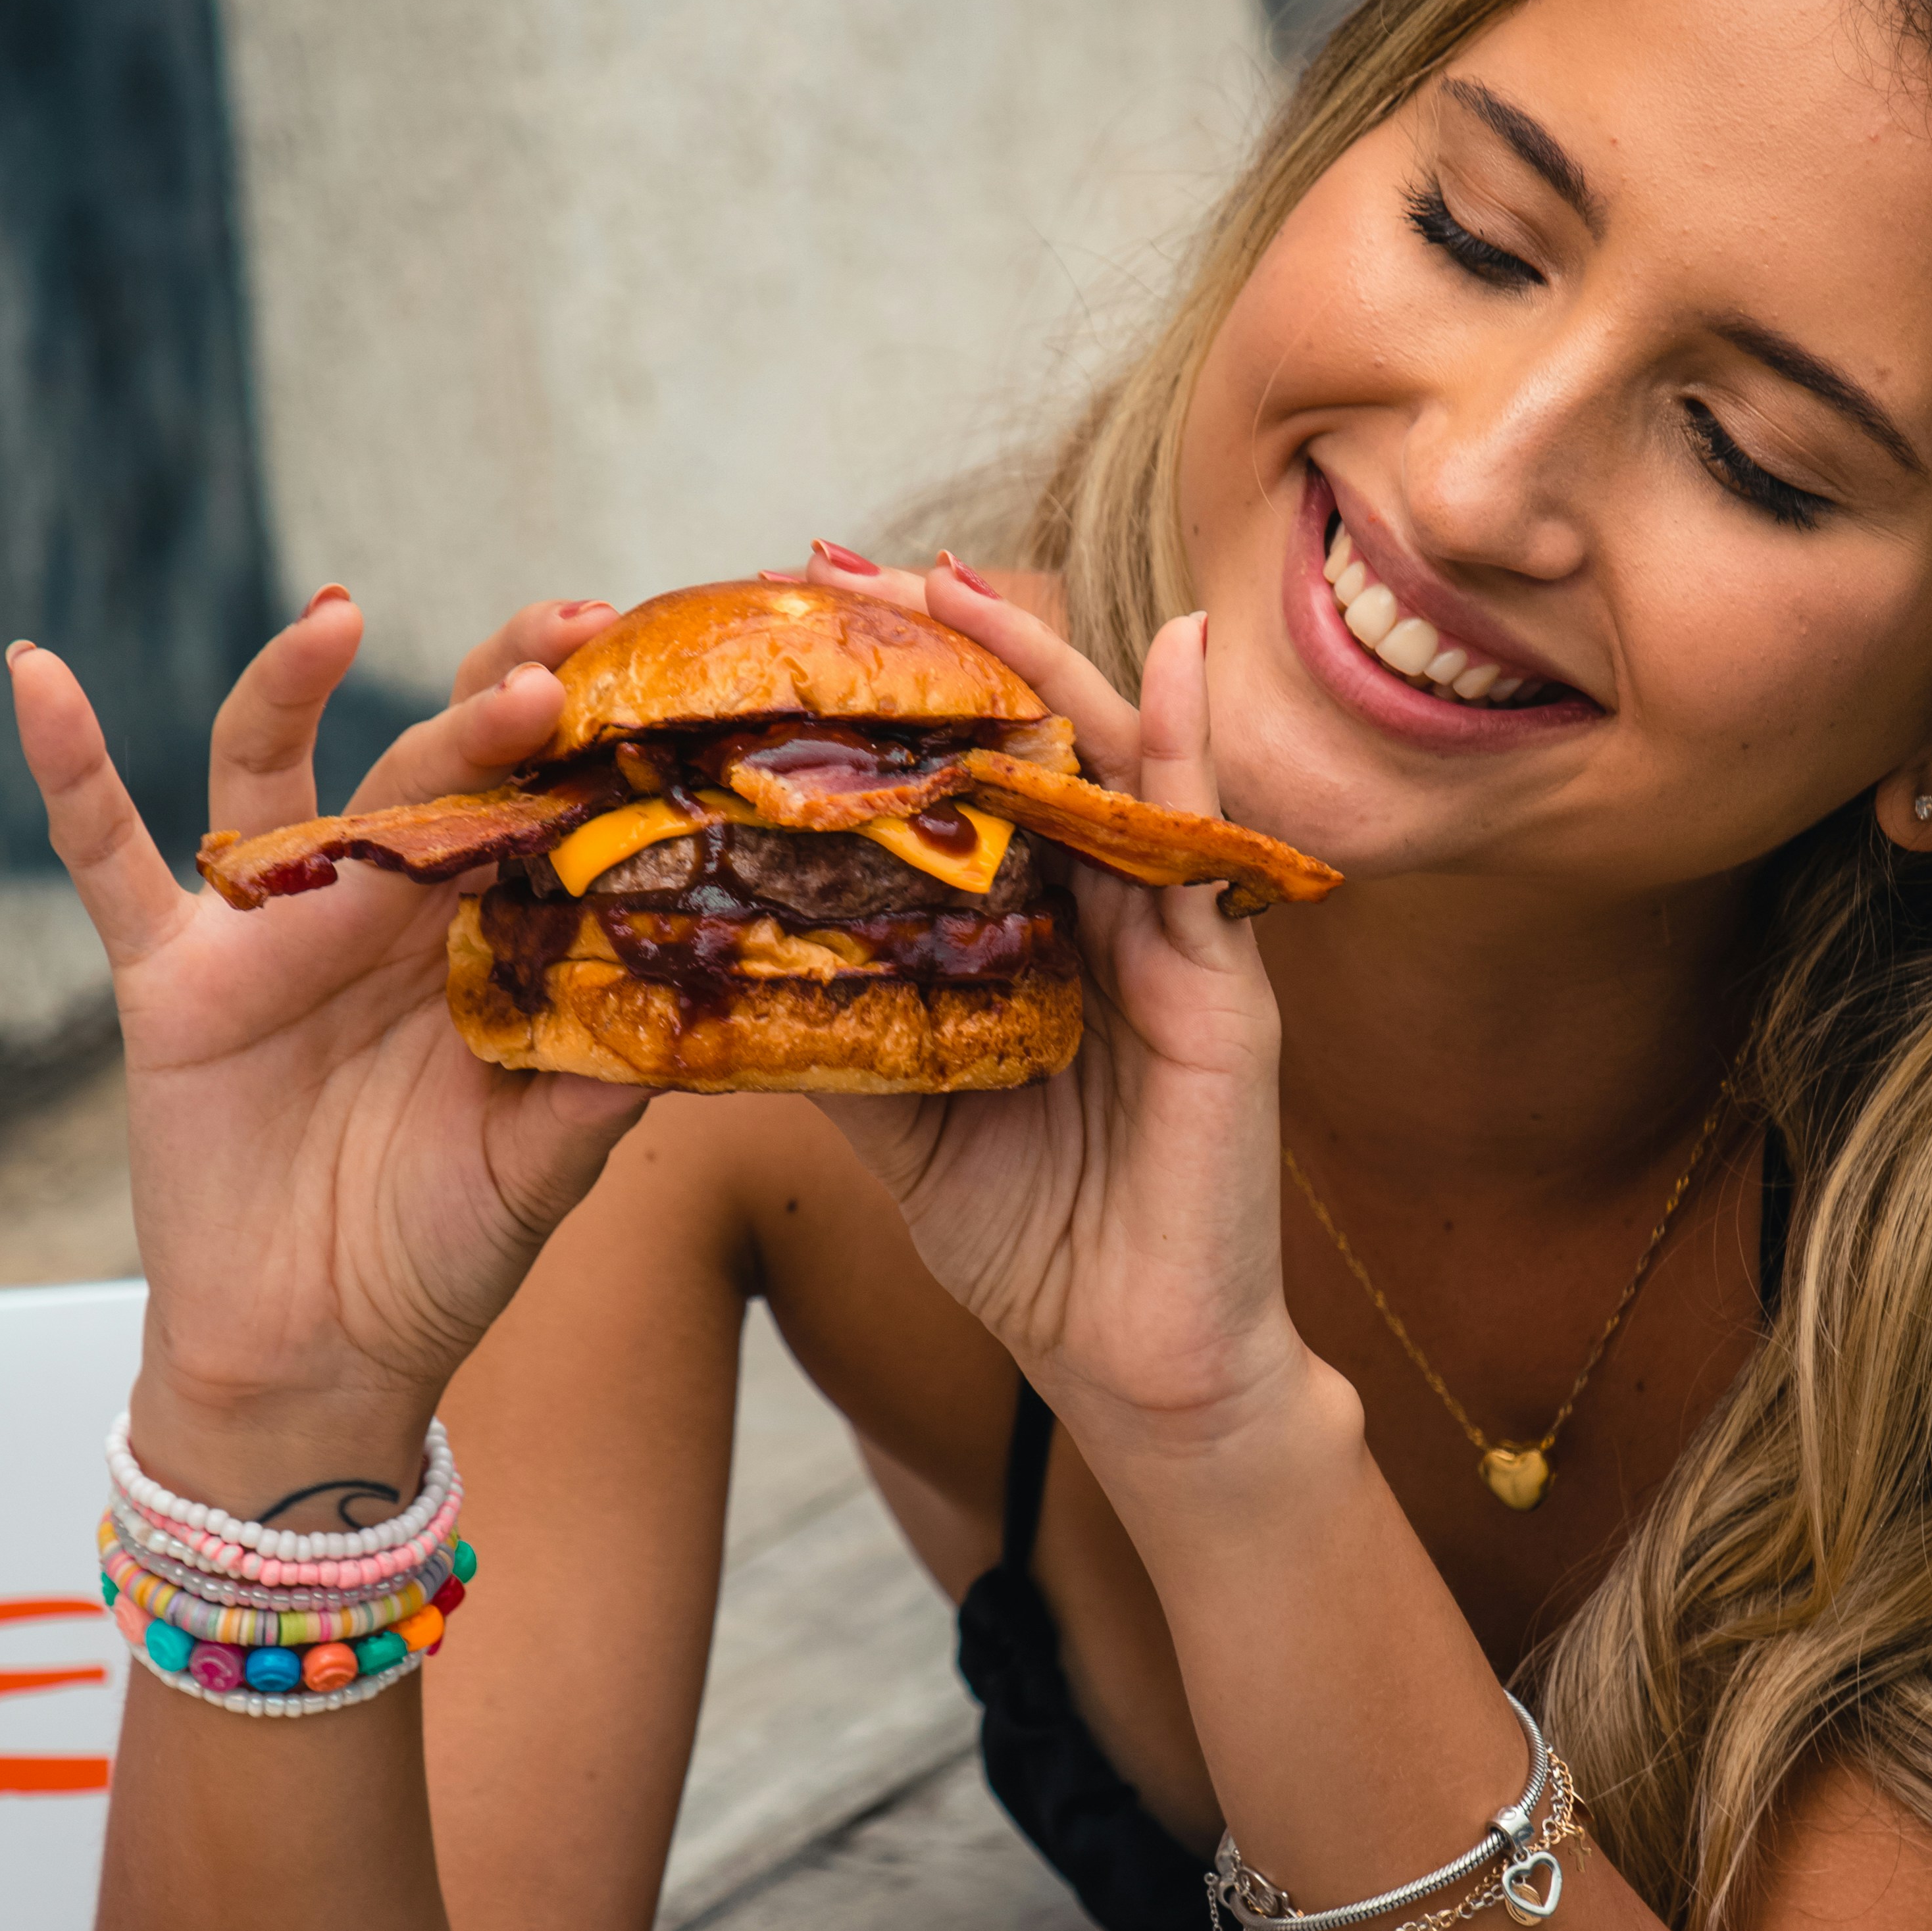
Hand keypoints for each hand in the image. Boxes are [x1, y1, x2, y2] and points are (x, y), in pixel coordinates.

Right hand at [11, 590, 645, 1511]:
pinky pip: (106, 859)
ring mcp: (266, 931)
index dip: (579, 740)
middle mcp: (375, 909)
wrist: (318, 1360)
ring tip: (335, 613)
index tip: (641, 669)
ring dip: (292, 685)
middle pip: (424, 765)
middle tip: (562, 641)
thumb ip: (605, 1080)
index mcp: (475, 937)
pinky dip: (68, 769)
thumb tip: (703, 995)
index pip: (529, 805)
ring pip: (271, 774)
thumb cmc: (438, 1253)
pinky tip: (36, 677)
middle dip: (488, 700)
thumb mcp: (544, 1166)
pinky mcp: (171, 978)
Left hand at [781, 544, 1308, 1466]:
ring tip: (951, 584)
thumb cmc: (1026, 1233)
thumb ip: (836, 1018)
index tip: (786, 622)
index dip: (878, 698)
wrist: (1131, 1360)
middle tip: (839, 569)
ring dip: (1033, 663)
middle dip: (939, 647)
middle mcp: (1096, 902)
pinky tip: (1173, 654)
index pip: (948, 774)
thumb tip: (707, 945)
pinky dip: (1190, 743)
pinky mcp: (1224, 984)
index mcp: (1021, 922)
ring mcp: (1167, 932)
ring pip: (1103, 757)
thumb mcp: (896, 1113)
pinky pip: (1203, 840)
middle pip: (1020, 735)